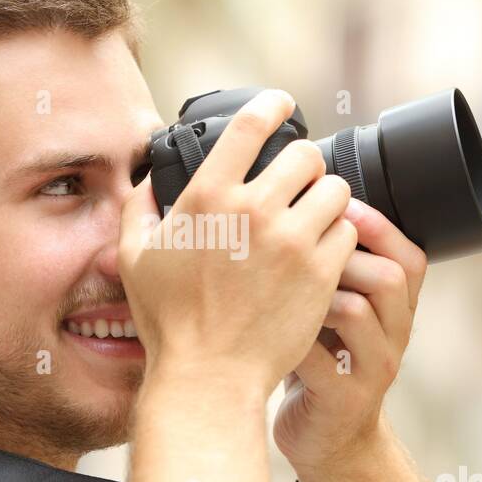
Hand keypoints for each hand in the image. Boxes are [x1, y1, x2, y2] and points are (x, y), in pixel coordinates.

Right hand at [118, 89, 357, 399]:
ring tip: (316, 219)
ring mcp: (291, 241)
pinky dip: (340, 238)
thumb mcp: (134, 258)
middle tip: (300, 185)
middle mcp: (253, 210)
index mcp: (207, 197)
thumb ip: (138, 208)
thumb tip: (149, 181)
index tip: (283, 105)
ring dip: (327, 201)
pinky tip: (324, 253)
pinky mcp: (321, 271)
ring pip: (336, 191)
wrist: (210, 376)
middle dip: (306, 167)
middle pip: (306, 156)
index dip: (273, 106)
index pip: (251, 126)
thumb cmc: (169, 322)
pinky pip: (347, 232)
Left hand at [273, 198, 426, 473]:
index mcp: (396, 310)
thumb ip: (332, 272)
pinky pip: (322, 358)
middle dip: (342, 252)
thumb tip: (299, 207)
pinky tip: (263, 327)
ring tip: (279, 284)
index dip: (378, 226)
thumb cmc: (323, 364)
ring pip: (359, 312)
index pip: (409, 257)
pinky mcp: (345, 400)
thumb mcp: (336, 316)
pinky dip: (291, 336)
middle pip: (391, 277)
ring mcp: (374, 371)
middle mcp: (395, 337)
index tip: (337, 204)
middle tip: (298, 243)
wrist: (328, 440)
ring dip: (316, 290)